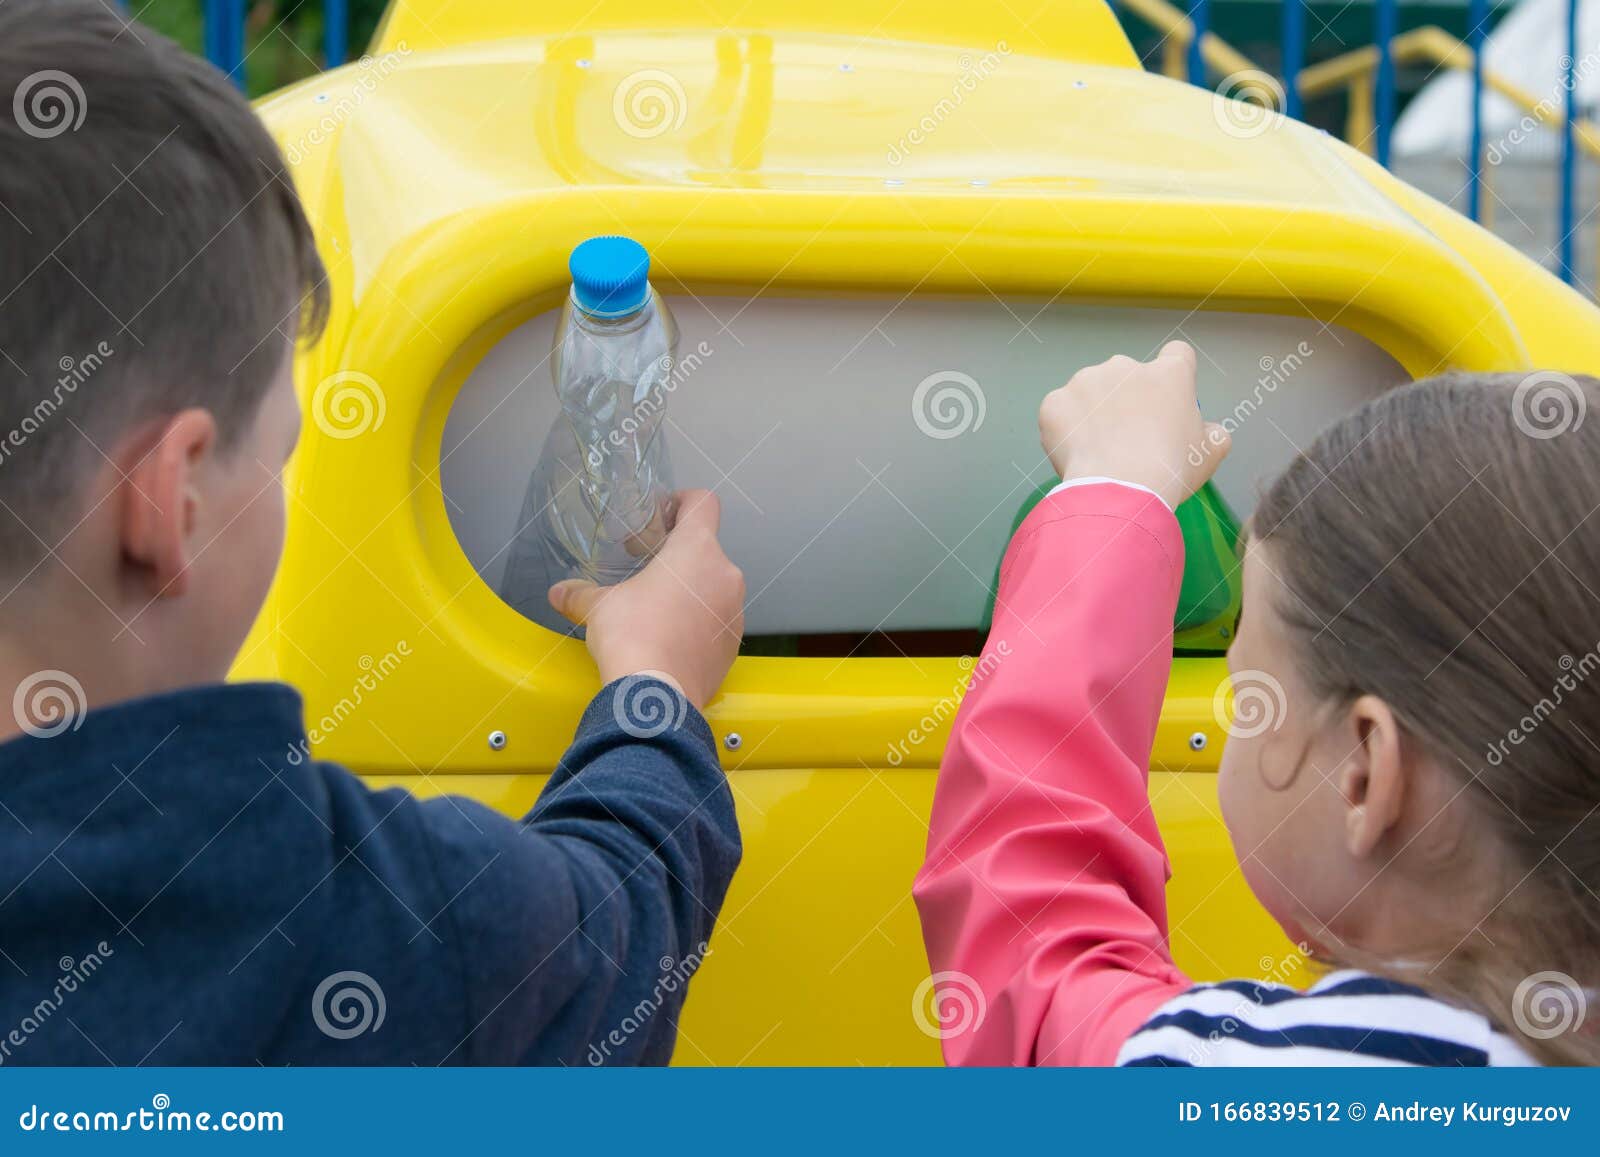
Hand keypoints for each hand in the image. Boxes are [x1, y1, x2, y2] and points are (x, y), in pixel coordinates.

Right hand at [548, 489, 744, 709]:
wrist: (656, 696)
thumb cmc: (631, 635)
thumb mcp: (599, 608)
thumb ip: (580, 594)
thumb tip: (559, 593)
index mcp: (697, 550)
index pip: (703, 503)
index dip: (683, 502)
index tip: (662, 516)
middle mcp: (725, 575)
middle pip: (706, 550)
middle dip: (677, 557)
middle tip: (646, 570)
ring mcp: (735, 612)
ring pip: (714, 588)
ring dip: (690, 592)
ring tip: (656, 611)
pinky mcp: (734, 645)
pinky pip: (718, 622)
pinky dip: (698, 624)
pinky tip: (670, 641)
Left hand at [1038, 342, 1229, 509]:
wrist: (1118, 491)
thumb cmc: (1170, 470)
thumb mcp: (1210, 454)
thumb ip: (1212, 433)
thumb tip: (1207, 430)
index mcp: (1168, 374)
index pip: (1176, 355)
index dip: (1172, 376)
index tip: (1165, 400)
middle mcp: (1125, 367)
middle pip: (1127, 377)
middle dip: (1126, 401)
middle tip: (1127, 440)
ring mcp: (1085, 381)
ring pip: (1090, 393)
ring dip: (1094, 413)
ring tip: (1100, 452)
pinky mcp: (1055, 402)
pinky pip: (1061, 412)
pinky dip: (1066, 429)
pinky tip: (1077, 454)